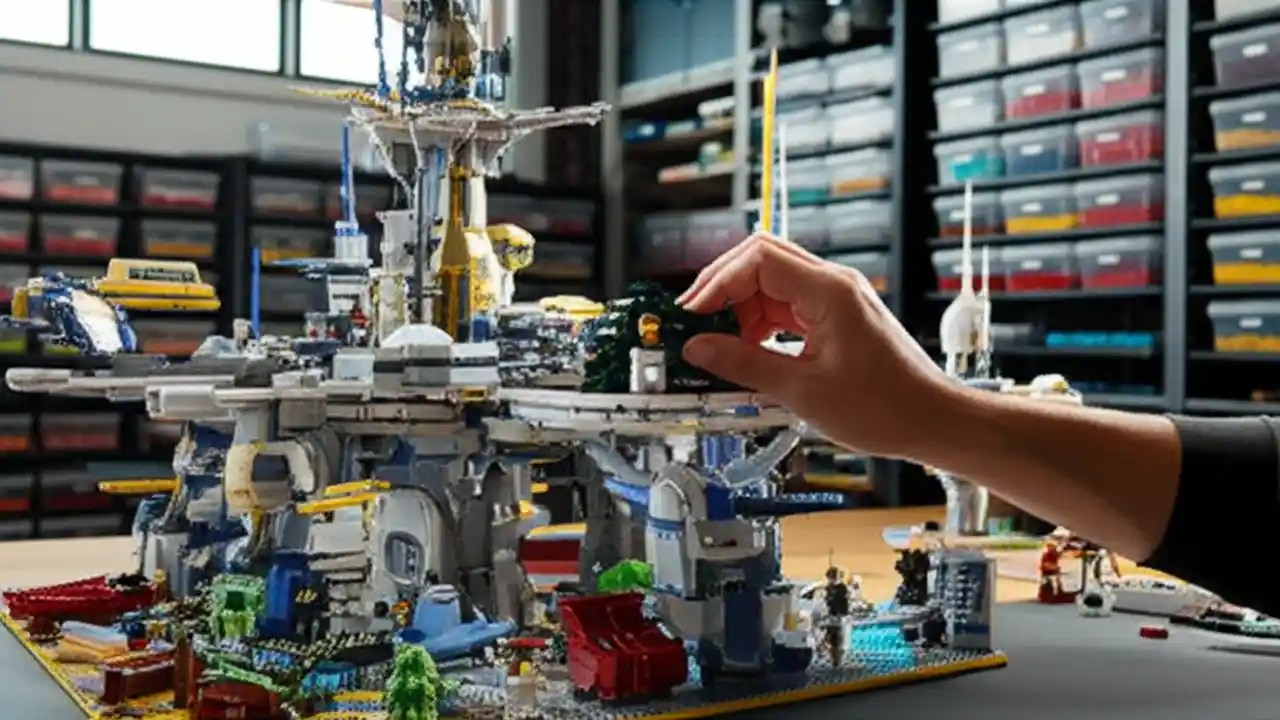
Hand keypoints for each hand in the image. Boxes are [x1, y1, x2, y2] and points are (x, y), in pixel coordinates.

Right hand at [677, 233, 955, 458]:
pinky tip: (748, 352)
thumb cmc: (886, 408)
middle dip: (722, 288)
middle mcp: (833, 285)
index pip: (757, 259)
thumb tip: (699, 349)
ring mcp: (835, 299)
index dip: (717, 282)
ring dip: (739, 310)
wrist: (932, 420)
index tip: (693, 313)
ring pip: (770, 284)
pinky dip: (760, 324)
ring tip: (719, 346)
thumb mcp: (803, 391)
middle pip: (761, 261)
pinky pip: (786, 306)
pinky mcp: (835, 318)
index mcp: (829, 291)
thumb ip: (744, 365)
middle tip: (695, 322)